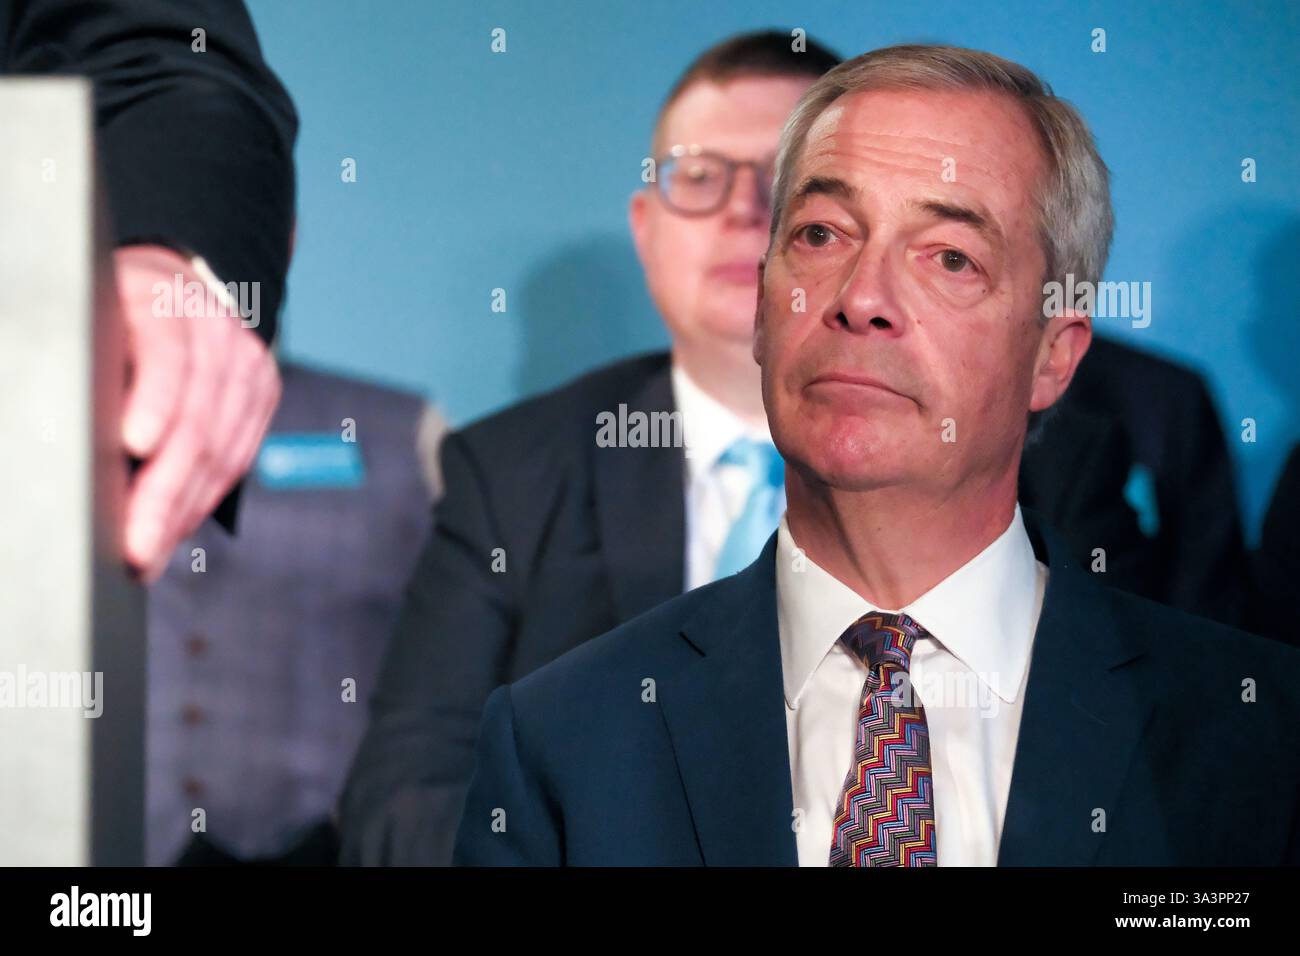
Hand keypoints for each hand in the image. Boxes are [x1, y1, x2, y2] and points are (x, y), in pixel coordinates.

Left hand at [116, 244, 281, 582]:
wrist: (181, 281)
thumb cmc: (115, 309)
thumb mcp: (91, 317)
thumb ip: (89, 371)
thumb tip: (70, 441)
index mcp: (163, 300)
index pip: (167, 356)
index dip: (153, 402)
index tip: (133, 446)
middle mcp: (216, 331)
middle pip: (196, 421)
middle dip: (164, 492)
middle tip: (135, 547)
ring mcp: (248, 364)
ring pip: (221, 449)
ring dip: (182, 510)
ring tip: (146, 554)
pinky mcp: (264, 392)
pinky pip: (238, 457)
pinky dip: (203, 498)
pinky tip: (174, 528)